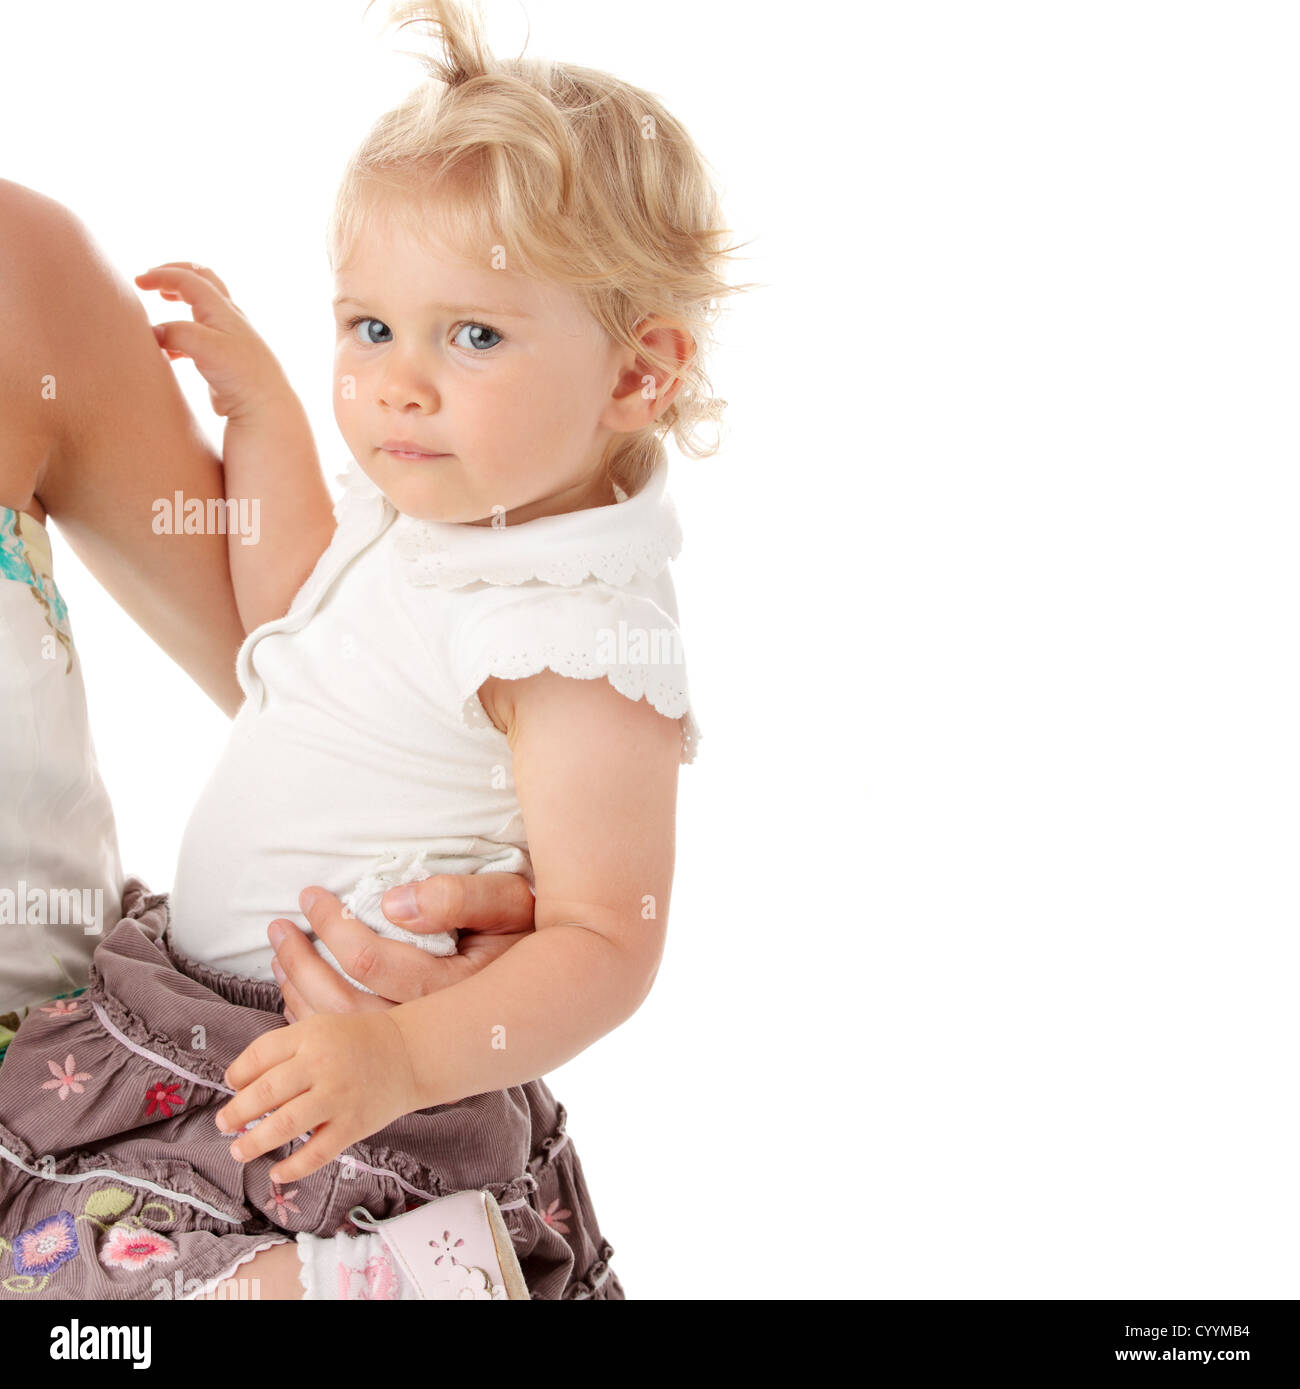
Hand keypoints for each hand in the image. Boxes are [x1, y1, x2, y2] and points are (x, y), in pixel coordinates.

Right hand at [132, 262, 291, 421]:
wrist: (264, 406)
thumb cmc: (240, 374)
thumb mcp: (205, 347)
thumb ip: (176, 333)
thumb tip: (155, 332)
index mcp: (222, 309)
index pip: (189, 279)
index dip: (162, 276)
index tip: (138, 282)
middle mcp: (228, 319)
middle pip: (202, 282)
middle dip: (176, 275)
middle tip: (153, 280)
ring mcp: (228, 338)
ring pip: (202, 307)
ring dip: (180, 299)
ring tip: (161, 301)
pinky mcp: (225, 359)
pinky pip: (199, 336)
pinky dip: (181, 333)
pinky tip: (169, 350)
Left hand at [216, 1010, 418, 1184]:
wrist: (409, 1053)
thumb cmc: (356, 1042)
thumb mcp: (320, 1028)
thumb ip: (283, 1048)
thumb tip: (238, 1082)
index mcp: (310, 1035)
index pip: (260, 1055)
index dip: (238, 1074)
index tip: (230, 1086)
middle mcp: (322, 1065)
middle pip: (266, 1092)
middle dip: (237, 1113)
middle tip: (223, 1124)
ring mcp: (338, 1097)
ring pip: (285, 1125)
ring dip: (254, 1142)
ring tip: (238, 1151)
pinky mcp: (354, 1125)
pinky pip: (317, 1153)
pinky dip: (293, 1167)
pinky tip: (277, 1173)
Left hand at [271, 877, 535, 1019]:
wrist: (561, 977)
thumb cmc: (528, 927)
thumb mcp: (506, 899)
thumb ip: (458, 896)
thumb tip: (393, 903)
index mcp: (449, 988)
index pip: (368, 959)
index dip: (331, 925)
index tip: (311, 895)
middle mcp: (429, 1025)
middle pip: (341, 1002)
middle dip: (301, 962)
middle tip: (278, 927)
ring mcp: (418, 1045)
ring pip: (338, 1029)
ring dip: (298, 992)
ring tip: (280, 955)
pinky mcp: (410, 1049)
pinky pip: (346, 1043)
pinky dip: (311, 1019)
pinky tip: (298, 990)